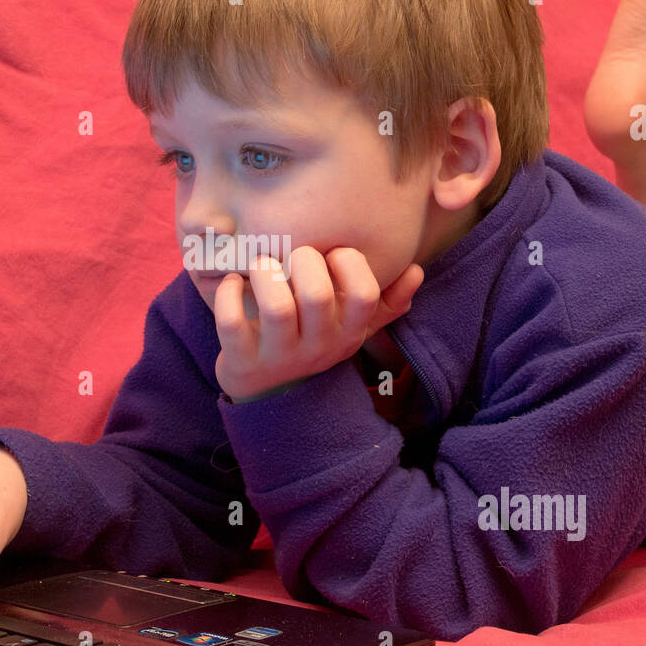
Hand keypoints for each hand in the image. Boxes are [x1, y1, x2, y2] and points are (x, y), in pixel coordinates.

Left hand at [214, 246, 423, 402]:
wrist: (267, 391)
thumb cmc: (312, 342)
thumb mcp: (352, 328)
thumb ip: (386, 302)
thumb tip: (416, 271)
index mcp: (348, 333)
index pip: (364, 295)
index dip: (349, 263)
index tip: (332, 254)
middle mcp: (318, 347)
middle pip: (317, 295)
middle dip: (303, 261)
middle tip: (292, 257)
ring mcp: (280, 357)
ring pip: (277, 308)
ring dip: (266, 274)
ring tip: (263, 266)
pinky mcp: (242, 361)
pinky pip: (232, 324)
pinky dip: (229, 295)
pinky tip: (233, 282)